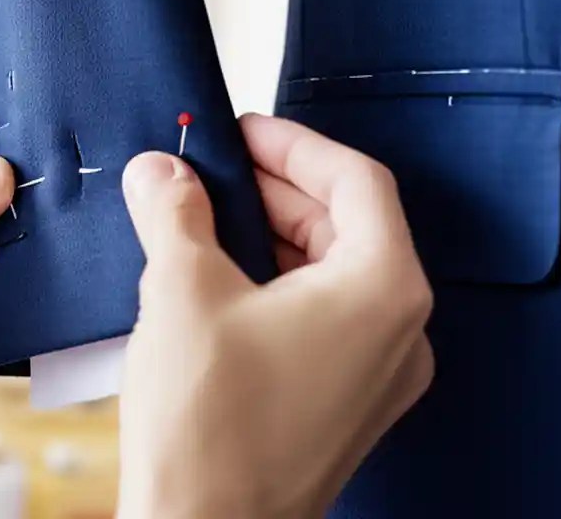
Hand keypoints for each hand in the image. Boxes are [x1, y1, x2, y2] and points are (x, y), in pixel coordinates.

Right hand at [116, 114, 433, 518]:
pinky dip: (277, 287)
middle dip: (276, 190)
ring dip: (273, 238)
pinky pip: (323, 320)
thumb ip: (175, 212)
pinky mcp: (346, 405)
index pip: (357, 181)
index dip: (294, 144)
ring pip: (334, 274)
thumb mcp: (181, 291)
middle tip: (213, 171)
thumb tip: (161, 172)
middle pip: (348, 226)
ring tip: (204, 221)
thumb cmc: (209, 430)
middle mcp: (399, 332)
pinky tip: (216, 281)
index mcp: (383, 291)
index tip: (244, 131)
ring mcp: (377, 375)